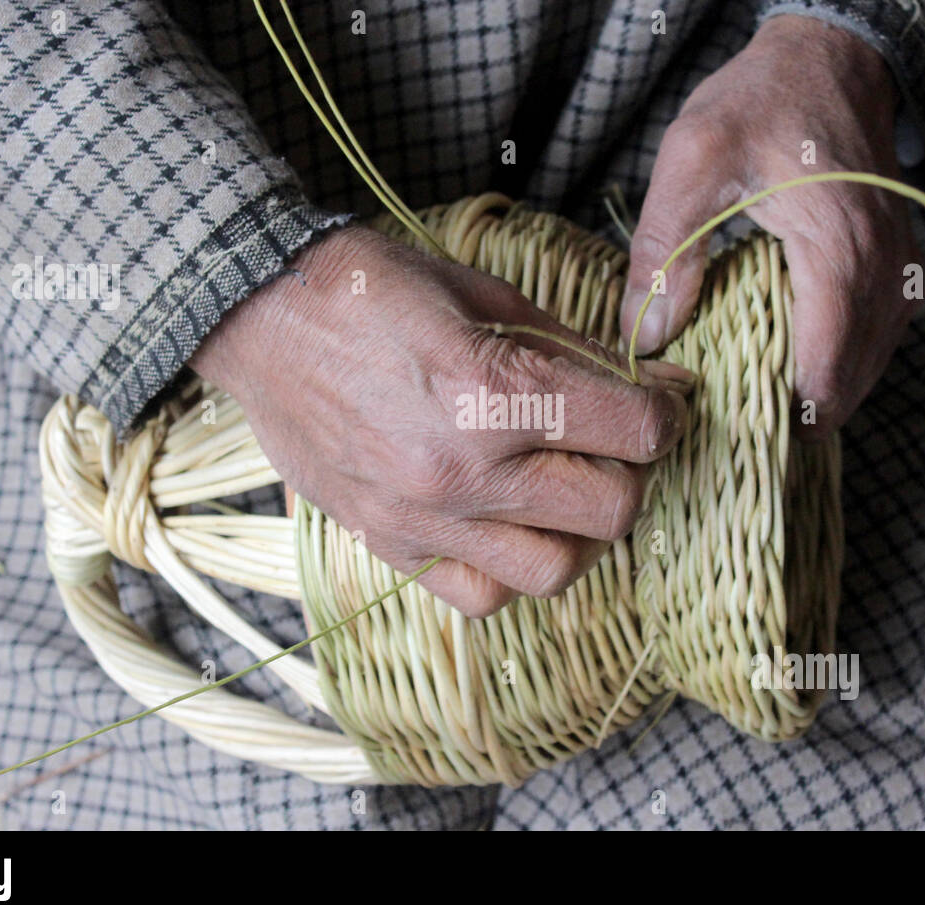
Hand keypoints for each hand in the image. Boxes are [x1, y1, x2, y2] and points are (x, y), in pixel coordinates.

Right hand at [190, 224, 691, 616]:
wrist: (256, 316)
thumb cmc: (367, 289)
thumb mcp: (482, 292)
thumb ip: (570, 349)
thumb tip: (641, 382)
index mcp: (492, 393)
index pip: (634, 431)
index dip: (668, 412)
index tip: (665, 401)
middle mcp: (463, 471)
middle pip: (612, 510)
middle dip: (633, 471)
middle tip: (615, 441)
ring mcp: (422, 519)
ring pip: (555, 571)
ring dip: (579, 531)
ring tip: (564, 488)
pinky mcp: (387, 542)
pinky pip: (479, 595)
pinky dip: (510, 568)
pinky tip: (506, 522)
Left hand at [620, 14, 919, 438]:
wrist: (830, 58)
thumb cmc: (762, 102)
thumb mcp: (692, 161)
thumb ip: (666, 249)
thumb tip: (645, 335)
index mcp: (840, 254)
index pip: (823, 376)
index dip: (776, 417)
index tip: (723, 429)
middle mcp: (887, 275)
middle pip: (846, 389)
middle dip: (789, 416)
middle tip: (725, 421)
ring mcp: (901, 276)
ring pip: (862, 374)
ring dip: (811, 394)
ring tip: (746, 396)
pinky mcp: (898, 273)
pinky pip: (871, 345)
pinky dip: (831, 364)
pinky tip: (779, 359)